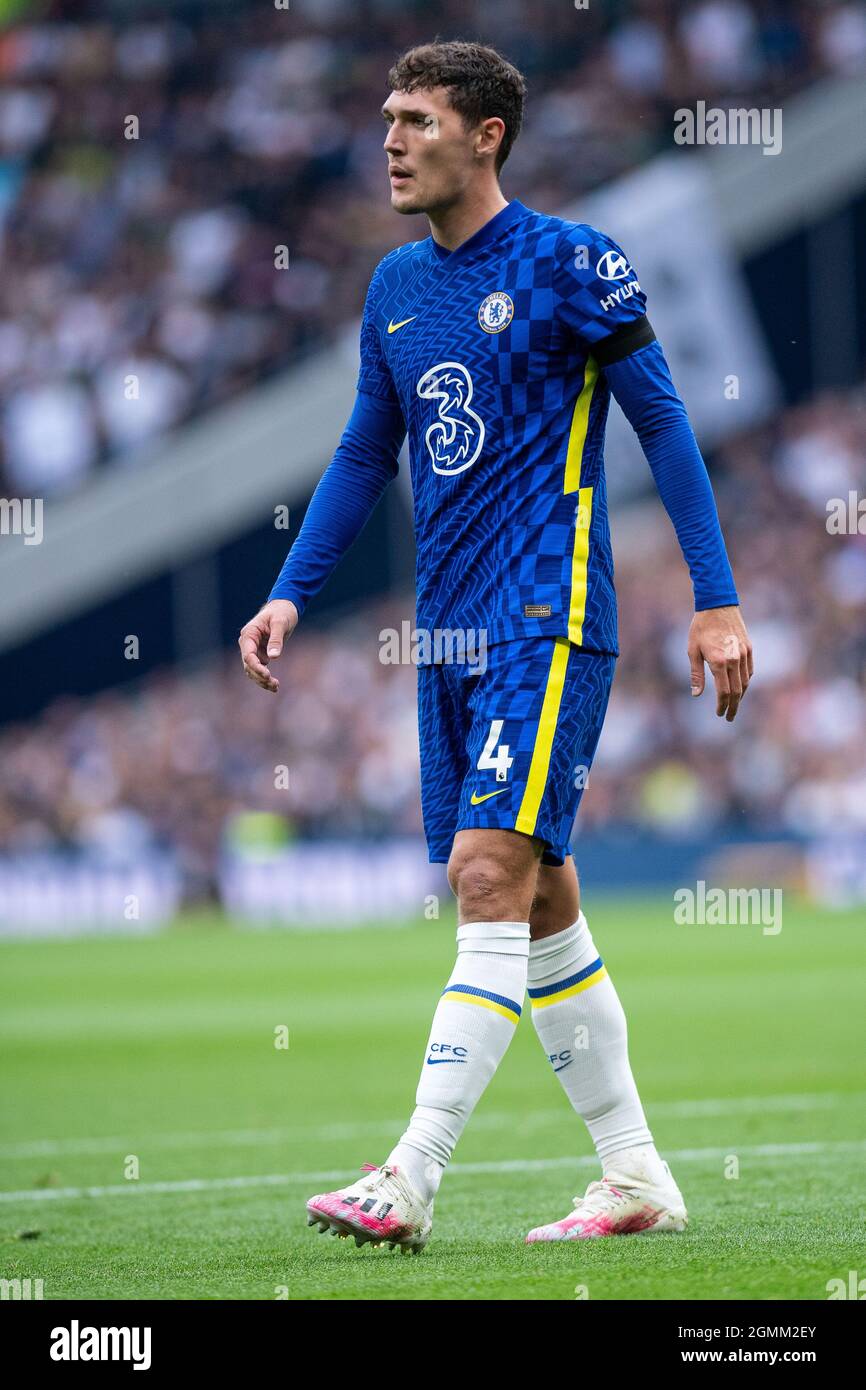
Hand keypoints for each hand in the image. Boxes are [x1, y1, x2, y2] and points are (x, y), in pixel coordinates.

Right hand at [238, 599, 298, 692]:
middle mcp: (248, 642)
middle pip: (248, 665)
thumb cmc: (282, 612)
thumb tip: (273, 657)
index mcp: (249, 634)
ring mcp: (253, 649)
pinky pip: (260, 668)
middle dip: (260, 676)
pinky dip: (265, 677)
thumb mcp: (281, 623)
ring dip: (262, 680)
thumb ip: (276, 639)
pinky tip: (275, 685)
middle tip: (274, 684)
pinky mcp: (260, 653)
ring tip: (276, 687)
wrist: (285, 607)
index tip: (267, 675)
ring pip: (252, 670)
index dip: (256, 667)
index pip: (248, 655)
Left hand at [687, 605, 752, 721]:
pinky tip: (740, 686)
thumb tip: (696, 695)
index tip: (719, 714)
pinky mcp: (749, 647)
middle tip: (729, 717)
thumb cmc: (701, 628)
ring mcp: (744, 654)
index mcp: (719, 662)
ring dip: (740, 696)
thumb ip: (696, 674)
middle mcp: (734, 660)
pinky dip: (746, 681)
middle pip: (737, 691)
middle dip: (733, 707)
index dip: (722, 705)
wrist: (718, 604)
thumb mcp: (692, 650)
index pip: (724, 692)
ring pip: (746, 682)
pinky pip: (750, 670)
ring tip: (734, 704)